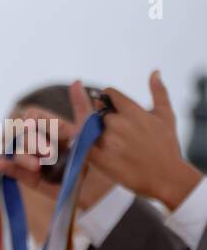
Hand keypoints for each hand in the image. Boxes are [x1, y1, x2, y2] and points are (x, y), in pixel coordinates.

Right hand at [0, 81, 115, 209]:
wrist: (112, 190)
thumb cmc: (105, 159)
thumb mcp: (92, 131)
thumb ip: (82, 108)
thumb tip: (76, 81)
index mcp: (56, 130)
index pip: (34, 118)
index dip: (35, 121)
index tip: (45, 129)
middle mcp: (44, 145)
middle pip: (23, 135)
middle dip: (31, 141)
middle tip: (48, 151)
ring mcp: (39, 164)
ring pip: (18, 153)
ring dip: (24, 156)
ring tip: (38, 165)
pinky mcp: (37, 182)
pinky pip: (17, 175)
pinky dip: (8, 169)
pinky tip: (1, 165)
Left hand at [91, 71, 201, 209]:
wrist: (165, 177)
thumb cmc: (166, 145)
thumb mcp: (165, 116)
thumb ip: (158, 92)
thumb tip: (154, 72)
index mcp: (132, 110)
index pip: (108, 93)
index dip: (108, 100)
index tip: (112, 108)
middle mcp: (117, 123)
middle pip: (97, 112)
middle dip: (103, 120)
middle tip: (118, 134)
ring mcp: (106, 140)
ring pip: (89, 128)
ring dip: (96, 134)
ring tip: (116, 146)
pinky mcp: (97, 157)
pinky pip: (83, 146)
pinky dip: (89, 147)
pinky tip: (105, 153)